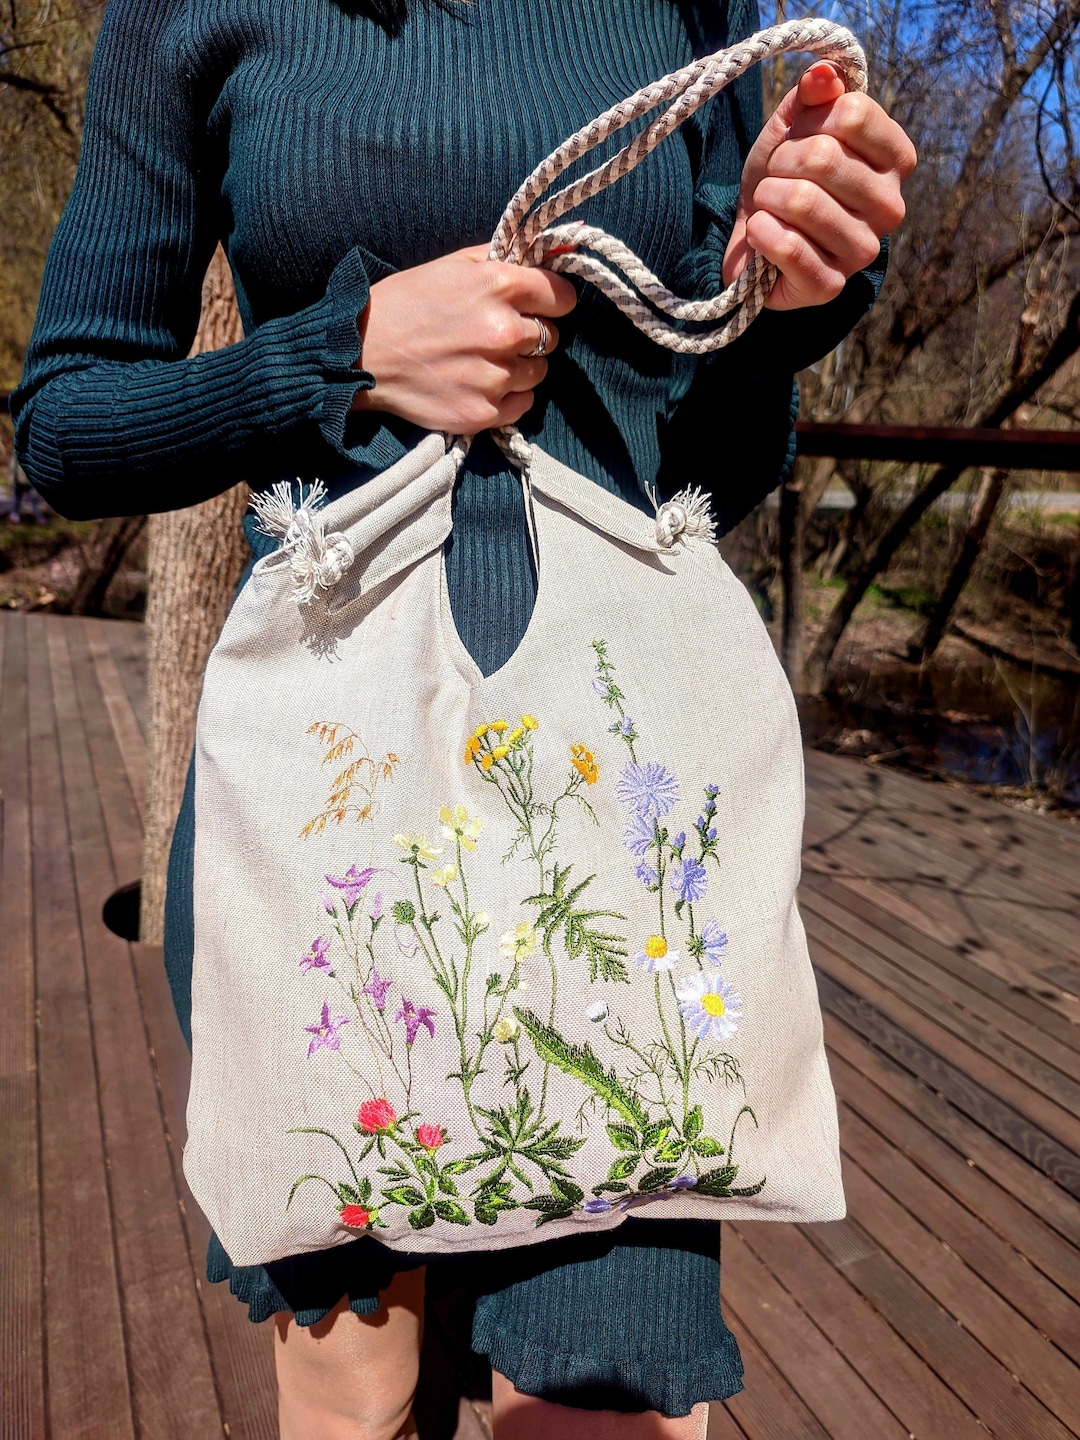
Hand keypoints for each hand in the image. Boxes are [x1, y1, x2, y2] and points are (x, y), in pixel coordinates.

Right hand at [352, 245, 576, 432]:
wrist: (361, 354)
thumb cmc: (406, 302)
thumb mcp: (455, 264)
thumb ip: (510, 256)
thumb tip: (570, 242)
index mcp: (498, 286)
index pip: (562, 296)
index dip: (550, 300)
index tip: (535, 305)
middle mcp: (503, 332)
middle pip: (550, 336)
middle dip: (528, 334)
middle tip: (492, 334)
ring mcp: (494, 376)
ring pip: (538, 372)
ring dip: (518, 367)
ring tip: (480, 360)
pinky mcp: (483, 412)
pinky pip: (523, 403)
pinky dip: (507, 396)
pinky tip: (477, 383)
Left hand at [722, 62, 916, 310]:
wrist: (755, 236)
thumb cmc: (783, 176)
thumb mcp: (794, 127)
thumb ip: (813, 96)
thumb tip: (824, 76)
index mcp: (896, 161)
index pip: (854, 114)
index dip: (809, 120)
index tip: (798, 138)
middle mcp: (891, 207)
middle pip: (824, 158)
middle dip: (781, 162)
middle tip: (774, 177)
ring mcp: (864, 251)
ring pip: (803, 202)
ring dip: (767, 197)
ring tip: (767, 205)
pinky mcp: (830, 286)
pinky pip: (789, 247)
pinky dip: (761, 233)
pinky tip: (760, 233)